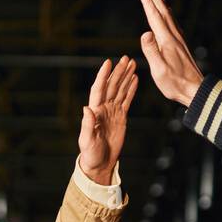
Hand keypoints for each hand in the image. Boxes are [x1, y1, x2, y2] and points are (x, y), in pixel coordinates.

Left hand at [77, 55, 137, 184]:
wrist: (99, 163)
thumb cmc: (90, 154)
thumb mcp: (87, 140)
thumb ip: (87, 124)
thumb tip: (86, 108)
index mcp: (95, 111)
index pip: (99, 89)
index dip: (103, 75)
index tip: (108, 62)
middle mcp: (103, 108)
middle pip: (112, 85)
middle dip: (119, 71)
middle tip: (127, 58)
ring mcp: (112, 112)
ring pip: (120, 90)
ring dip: (126, 76)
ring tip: (132, 63)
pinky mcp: (120, 117)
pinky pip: (127, 100)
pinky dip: (131, 89)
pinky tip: (135, 79)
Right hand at [138, 0, 203, 105]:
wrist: (195, 90)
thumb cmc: (175, 83)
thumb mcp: (159, 70)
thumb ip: (151, 51)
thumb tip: (145, 33)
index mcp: (166, 41)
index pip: (154, 17)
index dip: (148, 1)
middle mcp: (174, 37)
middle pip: (163, 11)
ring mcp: (179, 40)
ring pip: (169, 16)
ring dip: (162, 2)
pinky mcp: (181, 45)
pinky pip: (173, 23)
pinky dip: (168, 13)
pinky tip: (168, 13)